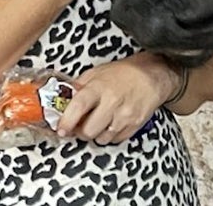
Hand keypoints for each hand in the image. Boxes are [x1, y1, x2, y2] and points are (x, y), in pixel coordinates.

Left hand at [55, 53, 180, 144]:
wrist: (152, 75)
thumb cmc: (123, 73)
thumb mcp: (97, 73)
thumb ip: (79, 87)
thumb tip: (63, 101)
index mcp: (99, 87)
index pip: (79, 106)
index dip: (67, 120)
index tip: (61, 129)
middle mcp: (112, 102)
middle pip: (89, 130)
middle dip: (81, 131)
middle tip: (80, 125)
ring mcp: (125, 115)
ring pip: (102, 139)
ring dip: (96, 134)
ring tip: (98, 121)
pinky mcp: (135, 125)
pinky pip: (115, 140)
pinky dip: (109, 135)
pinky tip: (111, 123)